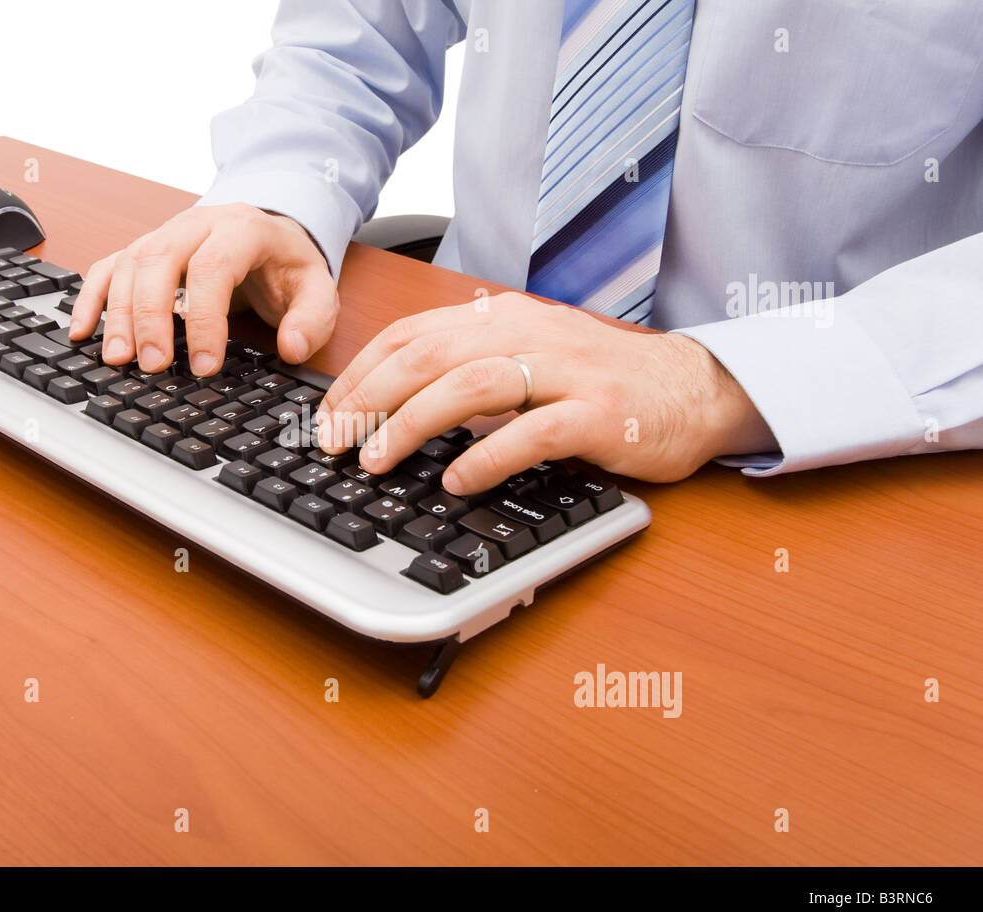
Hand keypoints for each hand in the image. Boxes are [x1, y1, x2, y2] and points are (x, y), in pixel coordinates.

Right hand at [68, 203, 338, 375]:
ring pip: (128, 263)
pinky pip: (108, 266)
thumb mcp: (317, 289)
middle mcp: (196, 225)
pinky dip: (90, 297)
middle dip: (151, 315)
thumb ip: (312, 320)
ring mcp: (164, 234)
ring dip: (117, 313)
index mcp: (241, 229)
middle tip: (153, 365)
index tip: (206, 365)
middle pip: (159, 260)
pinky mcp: (143, 249)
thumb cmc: (287, 265)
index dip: (205, 318)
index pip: (213, 267)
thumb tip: (291, 347)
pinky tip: (81, 331)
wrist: (270, 234)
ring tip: (117, 359)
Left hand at [316, 292, 774, 490]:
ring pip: (470, 385)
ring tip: (377, 461)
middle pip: (428, 354)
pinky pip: (533, 431)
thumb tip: (391, 407)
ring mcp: (566, 371)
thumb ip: (469, 372)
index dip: (359, 374)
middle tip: (333, 441)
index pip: (410, 335)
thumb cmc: (602, 382)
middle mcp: (528, 334)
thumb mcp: (528, 361)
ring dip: (412, 424)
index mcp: (503, 319)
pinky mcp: (599, 413)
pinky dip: (487, 457)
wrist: (695, 389)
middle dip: (368, 398)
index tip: (326, 415)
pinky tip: (456, 481)